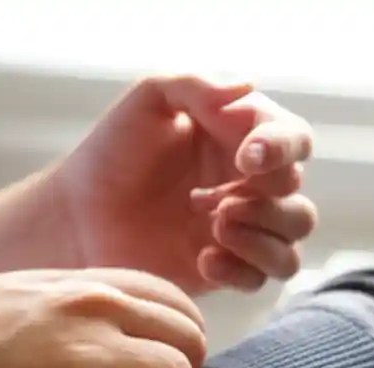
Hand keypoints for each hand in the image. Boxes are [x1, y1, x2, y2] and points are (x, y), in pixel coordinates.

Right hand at [0, 268, 204, 367]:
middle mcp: (97, 310)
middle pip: (188, 334)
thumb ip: (70, 297)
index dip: (180, 330)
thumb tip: (115, 307)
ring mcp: (95, 356)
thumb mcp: (16, 294)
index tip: (165, 355)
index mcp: (81, 283)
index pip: (171, 296)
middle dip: (182, 366)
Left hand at [55, 75, 317, 293]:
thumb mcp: (148, 99)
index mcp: (243, 140)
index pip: (295, 141)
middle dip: (267, 200)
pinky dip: (241, 269)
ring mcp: (239, 231)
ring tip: (215, 226)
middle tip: (216, 201)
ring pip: (292, 243)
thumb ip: (194, 83)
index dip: (282, 148)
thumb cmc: (111, 151)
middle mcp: (249, 186)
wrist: (76, 215)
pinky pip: (260, 279)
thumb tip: (247, 87)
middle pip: (297, 198)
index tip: (247, 157)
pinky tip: (203, 258)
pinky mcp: (223, 271)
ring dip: (264, 236)